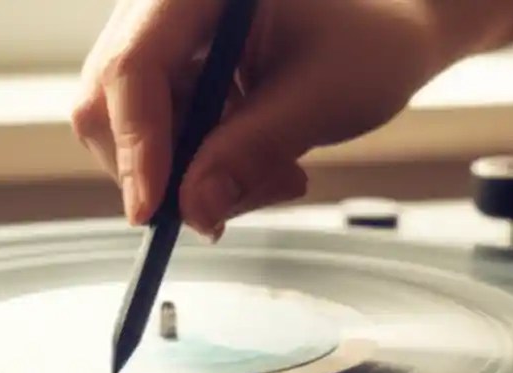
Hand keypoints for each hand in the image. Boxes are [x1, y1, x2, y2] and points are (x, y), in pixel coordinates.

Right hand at [73, 0, 512, 238]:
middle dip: (165, 169)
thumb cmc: (375, 38)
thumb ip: (251, 151)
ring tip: (276, 177)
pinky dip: (206, 165)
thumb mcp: (322, 98)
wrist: (399, 25)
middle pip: (113, 97)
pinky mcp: (174, 64)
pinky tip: (265, 164)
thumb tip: (191, 208)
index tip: (153, 212)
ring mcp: (164, 30)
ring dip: (195, 174)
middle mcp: (165, 0)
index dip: (137, 144)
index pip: (135, 63)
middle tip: (222, 211)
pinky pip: (160, 130)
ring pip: (133, 124)